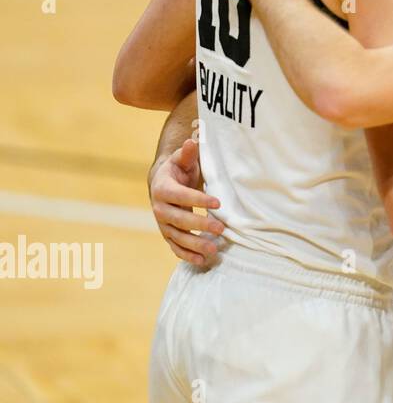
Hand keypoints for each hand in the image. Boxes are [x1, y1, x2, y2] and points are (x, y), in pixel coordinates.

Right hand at [148, 139, 224, 265]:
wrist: (162, 184)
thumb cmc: (178, 169)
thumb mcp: (182, 159)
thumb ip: (188, 153)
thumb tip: (191, 141)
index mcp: (163, 188)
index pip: (181, 196)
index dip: (198, 200)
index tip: (218, 203)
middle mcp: (160, 208)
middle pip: (179, 220)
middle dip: (199, 225)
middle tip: (221, 228)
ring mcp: (163, 224)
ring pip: (177, 237)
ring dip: (195, 244)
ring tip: (214, 249)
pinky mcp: (168, 234)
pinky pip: (175, 247)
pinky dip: (187, 255)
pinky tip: (202, 261)